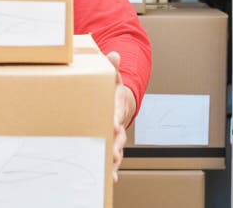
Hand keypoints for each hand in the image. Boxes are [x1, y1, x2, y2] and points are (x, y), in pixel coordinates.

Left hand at [106, 51, 135, 182]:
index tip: (113, 125)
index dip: (115, 119)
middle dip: (116, 145)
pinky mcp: (111, 143)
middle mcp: (119, 122)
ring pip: (118, 150)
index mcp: (118, 105)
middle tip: (113, 154)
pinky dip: (113, 167)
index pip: (117, 113)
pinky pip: (113, 156)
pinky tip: (110, 177)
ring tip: (111, 171)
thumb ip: (111, 67)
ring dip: (115, 160)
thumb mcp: (113, 76)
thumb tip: (113, 54)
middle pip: (119, 136)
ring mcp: (117, 135)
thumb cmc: (114, 88)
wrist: (122, 100)